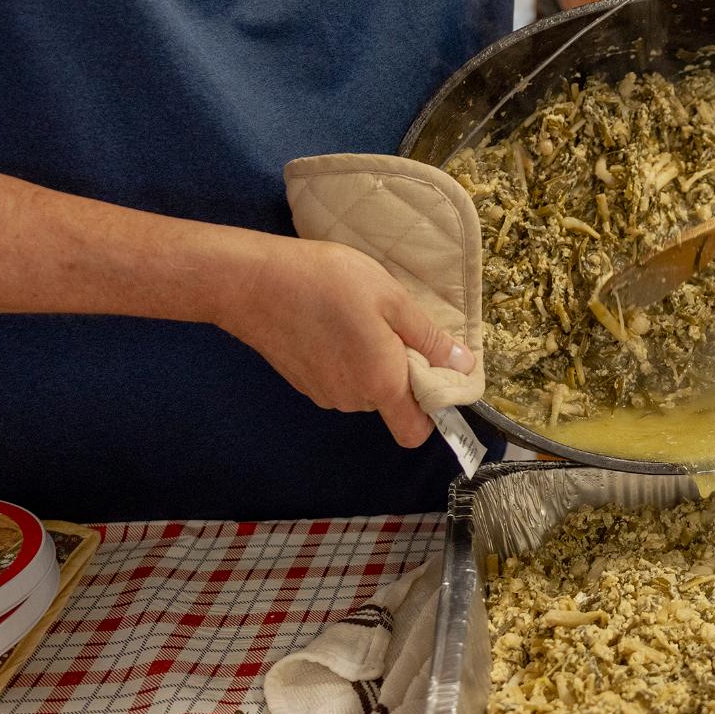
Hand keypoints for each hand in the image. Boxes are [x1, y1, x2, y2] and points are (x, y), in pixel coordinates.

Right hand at [218, 236, 474, 447]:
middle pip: (392, 404)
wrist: (251, 282)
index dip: (433, 411)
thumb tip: (463, 365)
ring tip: (359, 319)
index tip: (436, 374)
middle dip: (401, 373)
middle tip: (392, 327)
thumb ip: (429, 338)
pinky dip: (346, 359)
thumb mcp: (392, 300)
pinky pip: (340, 379)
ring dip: (372, 363)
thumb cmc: (328, 283)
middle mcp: (352, 399)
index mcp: (381, 384)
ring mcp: (323, 393)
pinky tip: (334, 324)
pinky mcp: (302, 382)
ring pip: (365, 389)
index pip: (415, 431)